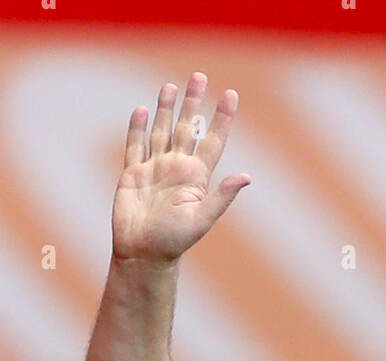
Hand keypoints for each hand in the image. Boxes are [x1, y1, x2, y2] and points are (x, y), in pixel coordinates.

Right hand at [113, 72, 249, 263]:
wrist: (142, 254)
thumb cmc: (173, 241)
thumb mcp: (202, 219)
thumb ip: (222, 196)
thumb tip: (247, 177)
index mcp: (196, 177)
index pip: (212, 140)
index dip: (222, 118)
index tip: (230, 94)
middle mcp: (177, 168)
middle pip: (187, 127)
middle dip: (193, 102)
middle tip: (199, 76)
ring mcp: (155, 169)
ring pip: (162, 131)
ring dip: (166, 108)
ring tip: (171, 86)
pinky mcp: (133, 174)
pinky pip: (135, 145)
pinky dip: (138, 128)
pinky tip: (143, 111)